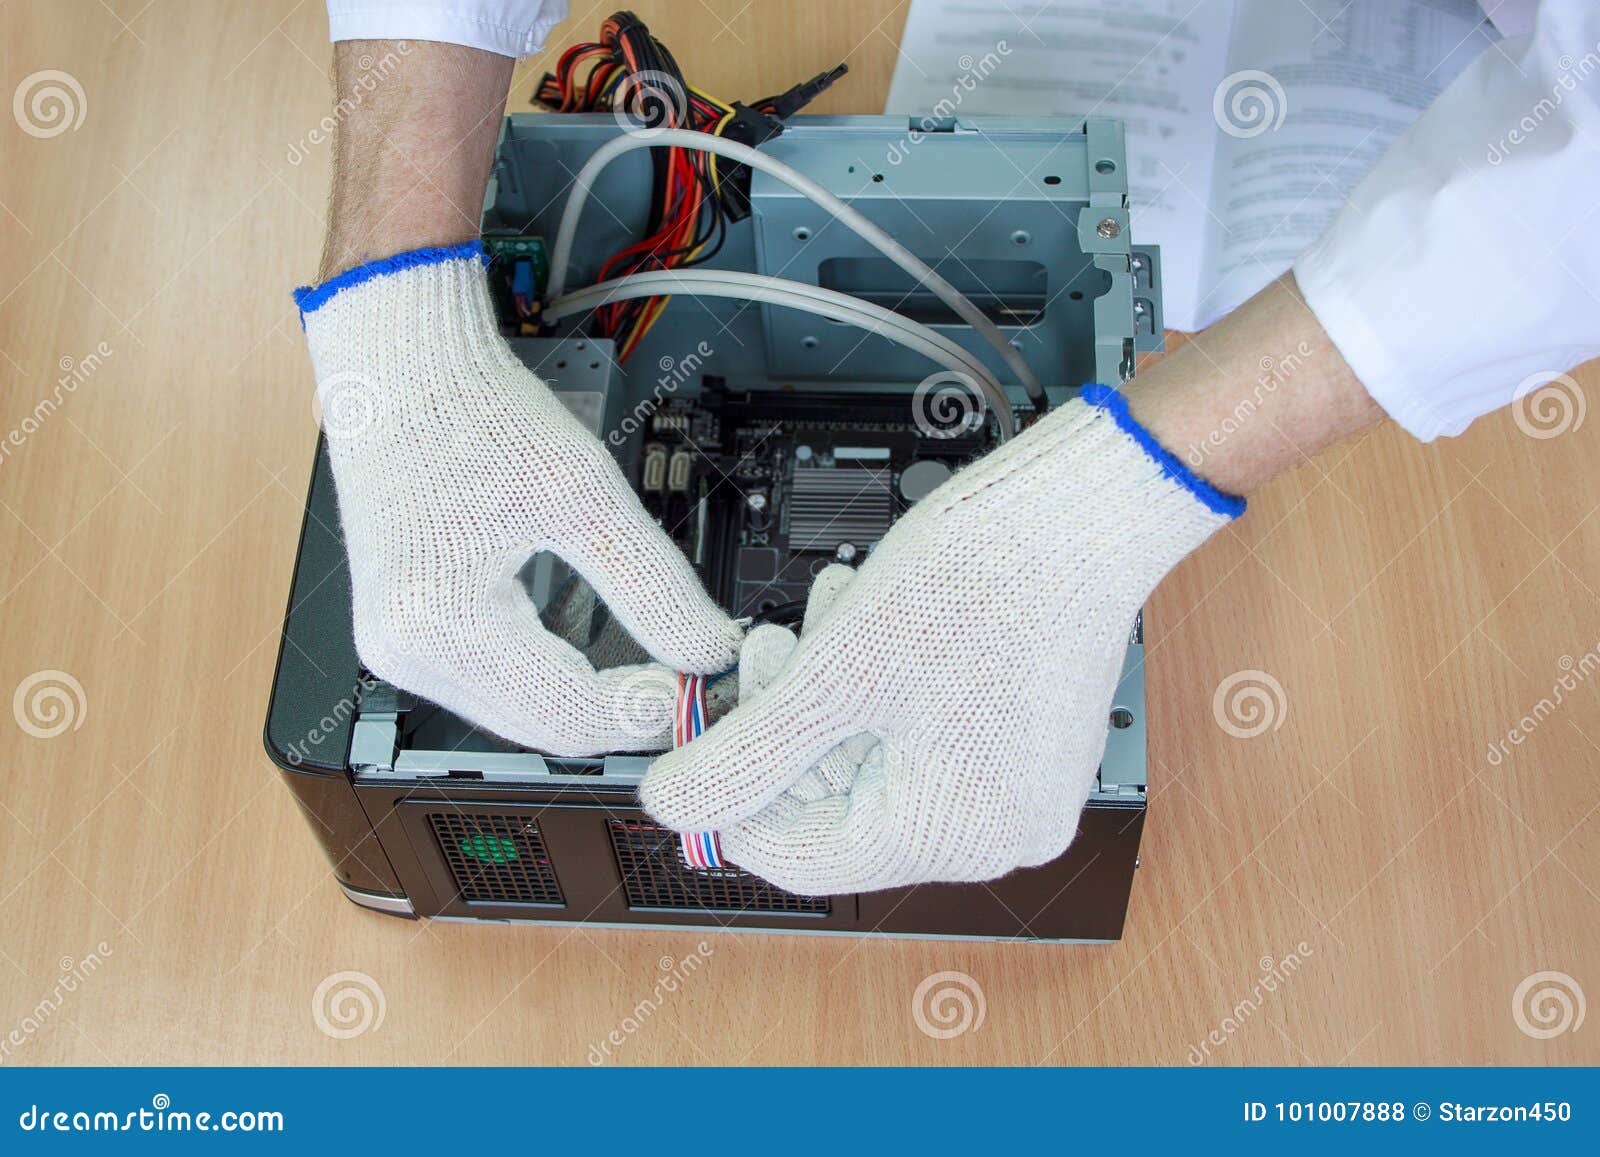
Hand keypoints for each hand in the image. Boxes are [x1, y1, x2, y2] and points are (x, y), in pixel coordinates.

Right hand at [298, 245, 740, 754]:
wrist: (403, 369)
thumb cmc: (474, 413)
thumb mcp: (583, 494)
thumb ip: (653, 583)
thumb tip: (708, 649)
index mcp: (438, 622)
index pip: (570, 714)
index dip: (649, 710)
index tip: (705, 687)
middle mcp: (405, 653)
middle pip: (545, 727)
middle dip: (623, 709)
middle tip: (689, 677)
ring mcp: (397, 649)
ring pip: (522, 714)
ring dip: (590, 692)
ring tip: (652, 654)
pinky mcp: (404, 635)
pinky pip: (495, 684)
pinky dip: (551, 669)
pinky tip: (590, 632)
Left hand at [639, 388, 1240, 892]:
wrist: (1087, 506)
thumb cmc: (985, 576)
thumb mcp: (836, 672)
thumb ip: (746, 754)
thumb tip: (677, 804)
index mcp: (953, 833)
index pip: (803, 856)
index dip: (737, 798)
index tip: (703, 738)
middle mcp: (1000, 833)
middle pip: (843, 809)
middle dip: (791, 727)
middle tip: (767, 649)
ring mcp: (1024, 792)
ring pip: (880, 766)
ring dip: (833, 695)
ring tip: (828, 614)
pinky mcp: (1032, 751)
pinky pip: (930, 742)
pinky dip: (884, 691)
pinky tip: (871, 624)